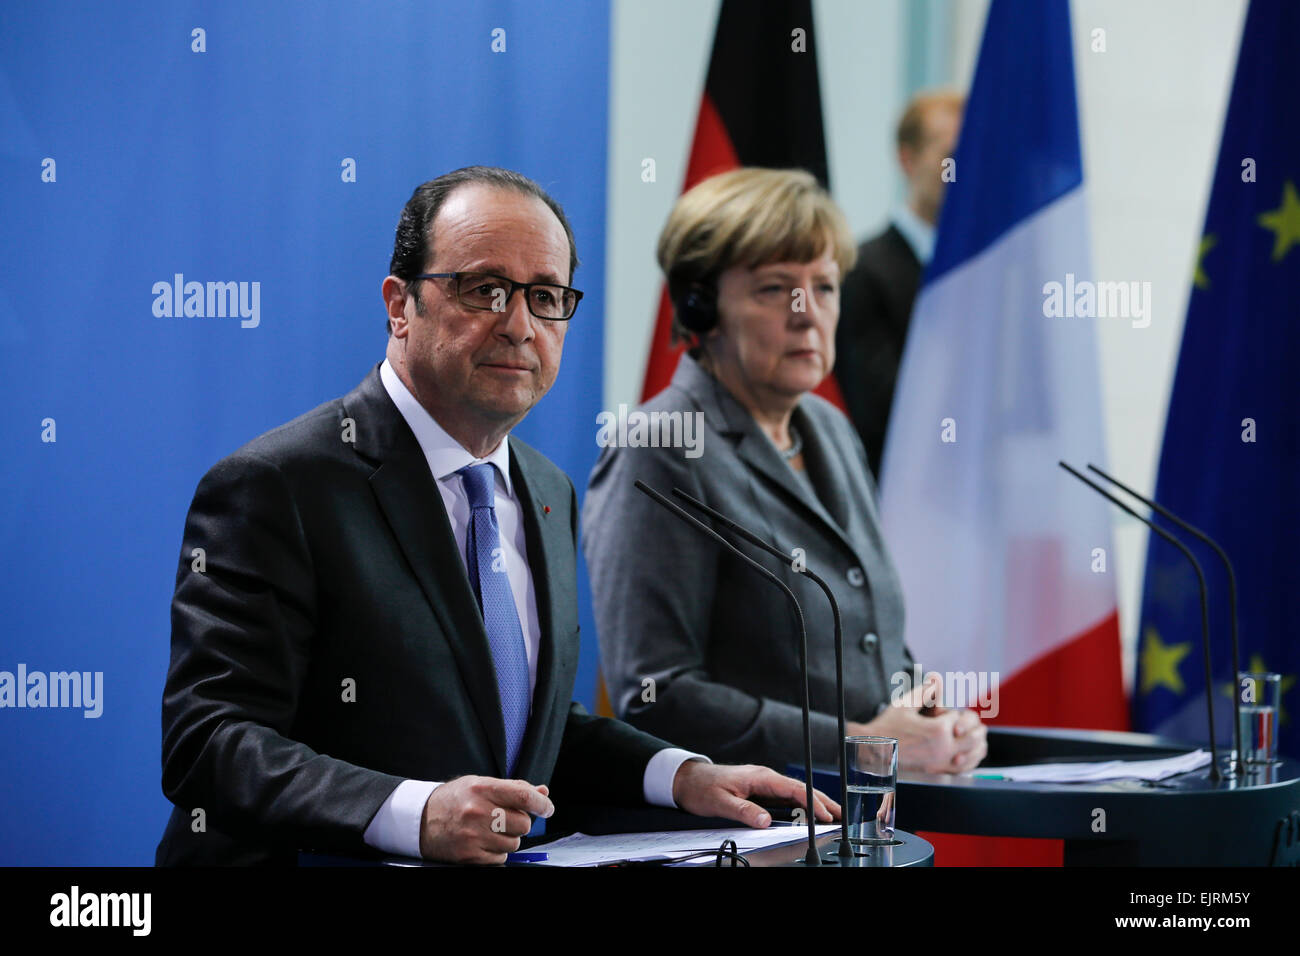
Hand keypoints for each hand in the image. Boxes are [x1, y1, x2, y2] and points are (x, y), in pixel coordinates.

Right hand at [418, 775, 553, 863]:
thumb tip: (542, 793)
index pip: (523, 796)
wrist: (420, 818)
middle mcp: (478, 811)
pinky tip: (483, 841)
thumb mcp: (481, 784)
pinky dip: (497, 852)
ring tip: (491, 830)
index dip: (541, 804)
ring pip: (514, 843)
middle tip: (505, 819)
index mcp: (483, 788)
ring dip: (509, 839)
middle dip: (520, 823)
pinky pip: (500, 858)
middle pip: (523, 824)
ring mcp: (473, 835)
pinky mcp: (468, 855)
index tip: (548, 809)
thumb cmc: (455, 799)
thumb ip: (513, 788)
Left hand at [671, 761, 839, 827]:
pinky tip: (806, 814)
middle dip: (821, 801)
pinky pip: (784, 798)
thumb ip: (744, 811)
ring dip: (813, 804)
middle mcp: (765, 778)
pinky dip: (799, 805)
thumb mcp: (720, 802)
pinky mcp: (759, 790)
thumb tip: (765, 821)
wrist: (686, 779)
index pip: (794, 788)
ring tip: (830, 816)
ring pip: (794, 793)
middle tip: (838, 815)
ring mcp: (763, 784)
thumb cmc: (702, 787)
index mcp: (760, 777)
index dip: (812, 802)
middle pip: (800, 789)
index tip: (825, 815)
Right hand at [856, 676, 987, 774]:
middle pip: (972, 737)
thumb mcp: (904, 704)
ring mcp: (941, 762)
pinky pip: (962, 768)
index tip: (939, 714)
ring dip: (977, 745)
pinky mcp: (937, 771)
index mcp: (938, 730)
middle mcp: (943, 747)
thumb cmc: (887, 727)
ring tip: (977, 739)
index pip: (958, 718)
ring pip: (972, 754)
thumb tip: (936, 679)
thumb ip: (924, 691)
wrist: (874, 750)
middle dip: (972, 728)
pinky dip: (970, 761)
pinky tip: (968, 754)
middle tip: (970, 724)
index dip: (951, 714)